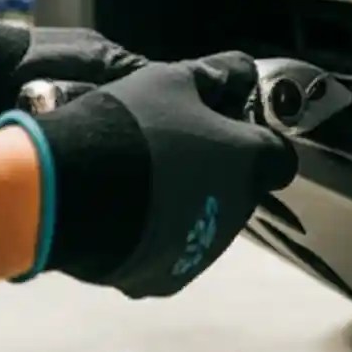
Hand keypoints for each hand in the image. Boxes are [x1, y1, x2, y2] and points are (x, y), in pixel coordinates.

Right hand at [0, 52, 298, 297]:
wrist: (71, 192)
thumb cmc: (129, 126)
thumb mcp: (171, 80)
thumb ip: (214, 75)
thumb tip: (240, 71)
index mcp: (248, 162)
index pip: (280, 158)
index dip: (256, 142)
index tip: (223, 128)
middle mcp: (237, 212)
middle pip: (242, 190)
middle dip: (217, 171)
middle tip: (173, 150)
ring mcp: (203, 251)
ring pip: (208, 224)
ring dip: (189, 204)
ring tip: (141, 183)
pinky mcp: (167, 279)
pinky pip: (172, 253)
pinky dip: (158, 236)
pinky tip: (125, 214)